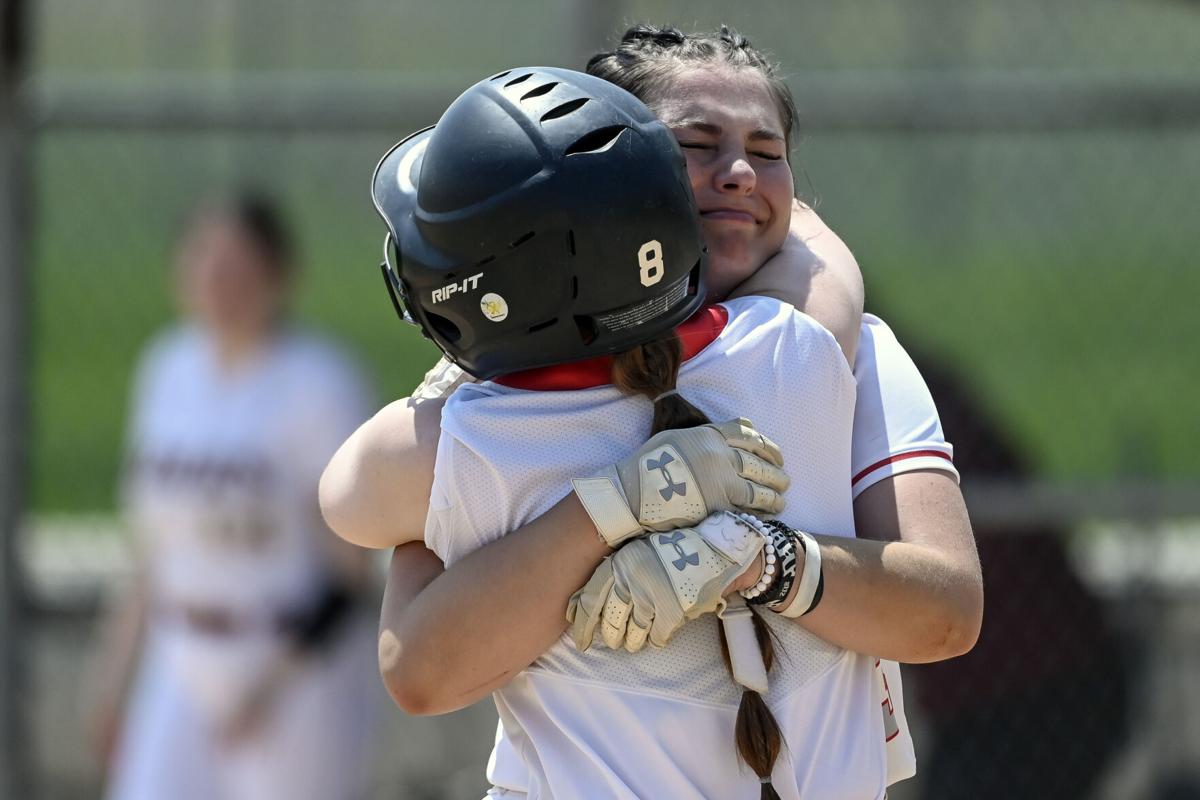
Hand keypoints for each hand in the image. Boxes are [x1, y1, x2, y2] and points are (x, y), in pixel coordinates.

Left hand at [567, 511, 765, 651]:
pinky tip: (657, 636)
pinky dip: (656, 639)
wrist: (719, 548)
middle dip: (610, 636)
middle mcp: (631, 580)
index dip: (582, 621)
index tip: (578, 636)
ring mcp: (651, 598)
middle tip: (610, 642)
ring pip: (633, 633)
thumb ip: (619, 572)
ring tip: (632, 642)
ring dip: (631, 641)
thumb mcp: (642, 551)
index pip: (590, 598)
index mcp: (621, 563)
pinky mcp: (672, 613)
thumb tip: (591, 603)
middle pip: (611, 621)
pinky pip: (657, 637)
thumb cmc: (678, 547)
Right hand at [572, 419, 788, 547]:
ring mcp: (722, 478)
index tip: (774, 452)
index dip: (765, 443)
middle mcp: (719, 453)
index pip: (746, 433)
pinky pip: (749, 506)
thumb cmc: (647, 467)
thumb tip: (718, 436)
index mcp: (708, 434)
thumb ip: (700, 437)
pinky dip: (762, 510)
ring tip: (781, 498)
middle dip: (774, 470)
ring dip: (774, 493)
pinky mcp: (720, 503)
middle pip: (758, 459)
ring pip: (759, 484)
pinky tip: (770, 513)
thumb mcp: (674, 439)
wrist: (632, 494)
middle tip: (784, 478)